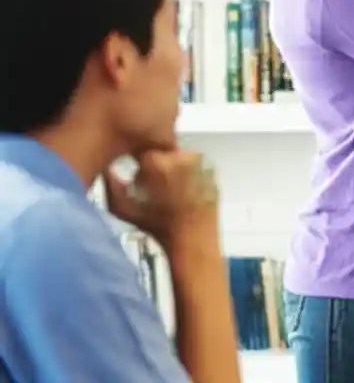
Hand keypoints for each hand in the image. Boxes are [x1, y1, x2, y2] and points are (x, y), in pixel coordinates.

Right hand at [104, 149, 219, 250]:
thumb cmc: (158, 227)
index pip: (142, 146)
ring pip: (179, 157)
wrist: (193, 241)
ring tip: (168, 191)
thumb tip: (105, 167)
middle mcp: (183, 155)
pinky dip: (189, 175)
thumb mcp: (123, 208)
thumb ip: (110, 184)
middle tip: (151, 185)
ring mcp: (202, 162)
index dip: (136, 159)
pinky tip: (183, 193)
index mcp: (159, 160)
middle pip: (162, 151)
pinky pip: (196, 166)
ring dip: (172, 168)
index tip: (135, 170)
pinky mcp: (213, 171)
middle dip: (155, 164)